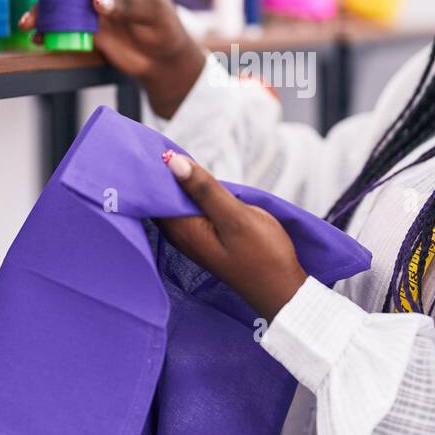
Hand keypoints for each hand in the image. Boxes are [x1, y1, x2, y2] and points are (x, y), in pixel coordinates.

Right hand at [17, 0, 204, 116]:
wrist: (160, 60)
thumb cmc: (163, 26)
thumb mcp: (151, 12)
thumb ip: (126, 5)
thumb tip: (95, 1)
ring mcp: (86, 1)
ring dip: (37, 6)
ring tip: (28, 22)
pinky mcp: (82, 25)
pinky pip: (57, 23)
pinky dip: (44, 29)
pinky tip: (37, 37)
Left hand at [155, 151, 307, 322]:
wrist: (282, 289)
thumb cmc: (263, 254)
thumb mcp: (236, 217)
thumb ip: (204, 190)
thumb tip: (173, 162)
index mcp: (184, 229)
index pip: (155, 193)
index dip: (153, 169)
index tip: (152, 145)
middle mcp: (182, 236)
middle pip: (162, 199)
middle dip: (160, 175)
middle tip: (158, 145)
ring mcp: (193, 239)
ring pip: (176, 205)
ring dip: (176, 184)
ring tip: (172, 157)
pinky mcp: (206, 240)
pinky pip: (188, 212)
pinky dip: (188, 196)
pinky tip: (195, 183)